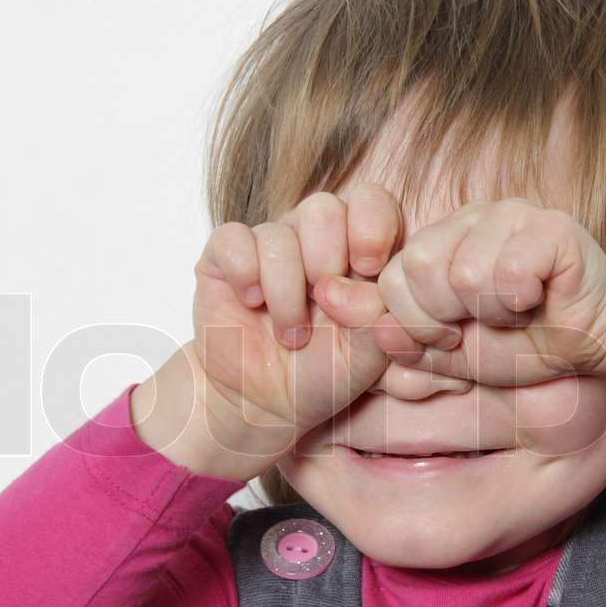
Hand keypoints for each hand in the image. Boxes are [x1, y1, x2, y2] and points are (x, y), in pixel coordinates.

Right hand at [191, 184, 458, 454]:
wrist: (270, 405)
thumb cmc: (326, 373)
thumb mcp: (370, 352)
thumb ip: (381, 312)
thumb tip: (363, 281)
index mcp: (357, 248)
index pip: (371, 202)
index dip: (371, 228)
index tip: (368, 270)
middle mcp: (312, 238)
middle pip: (322, 208)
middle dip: (327, 260)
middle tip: (325, 306)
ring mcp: (267, 245)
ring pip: (277, 234)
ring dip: (287, 291)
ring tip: (292, 334)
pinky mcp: (224, 259)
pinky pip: (232, 240)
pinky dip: (245, 274)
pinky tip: (254, 304)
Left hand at [368, 197, 605, 385]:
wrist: (592, 346)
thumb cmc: (518, 344)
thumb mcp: (442, 350)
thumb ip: (388, 330)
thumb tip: (326, 297)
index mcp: (439, 240)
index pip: (391, 276)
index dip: (413, 322)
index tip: (448, 338)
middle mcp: (470, 217)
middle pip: (418, 267)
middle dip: (444, 318)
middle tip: (478, 327)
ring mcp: (511, 215)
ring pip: (463, 272)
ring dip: (488, 314)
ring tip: (511, 313)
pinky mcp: (551, 227)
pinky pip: (508, 271)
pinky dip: (520, 304)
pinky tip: (536, 301)